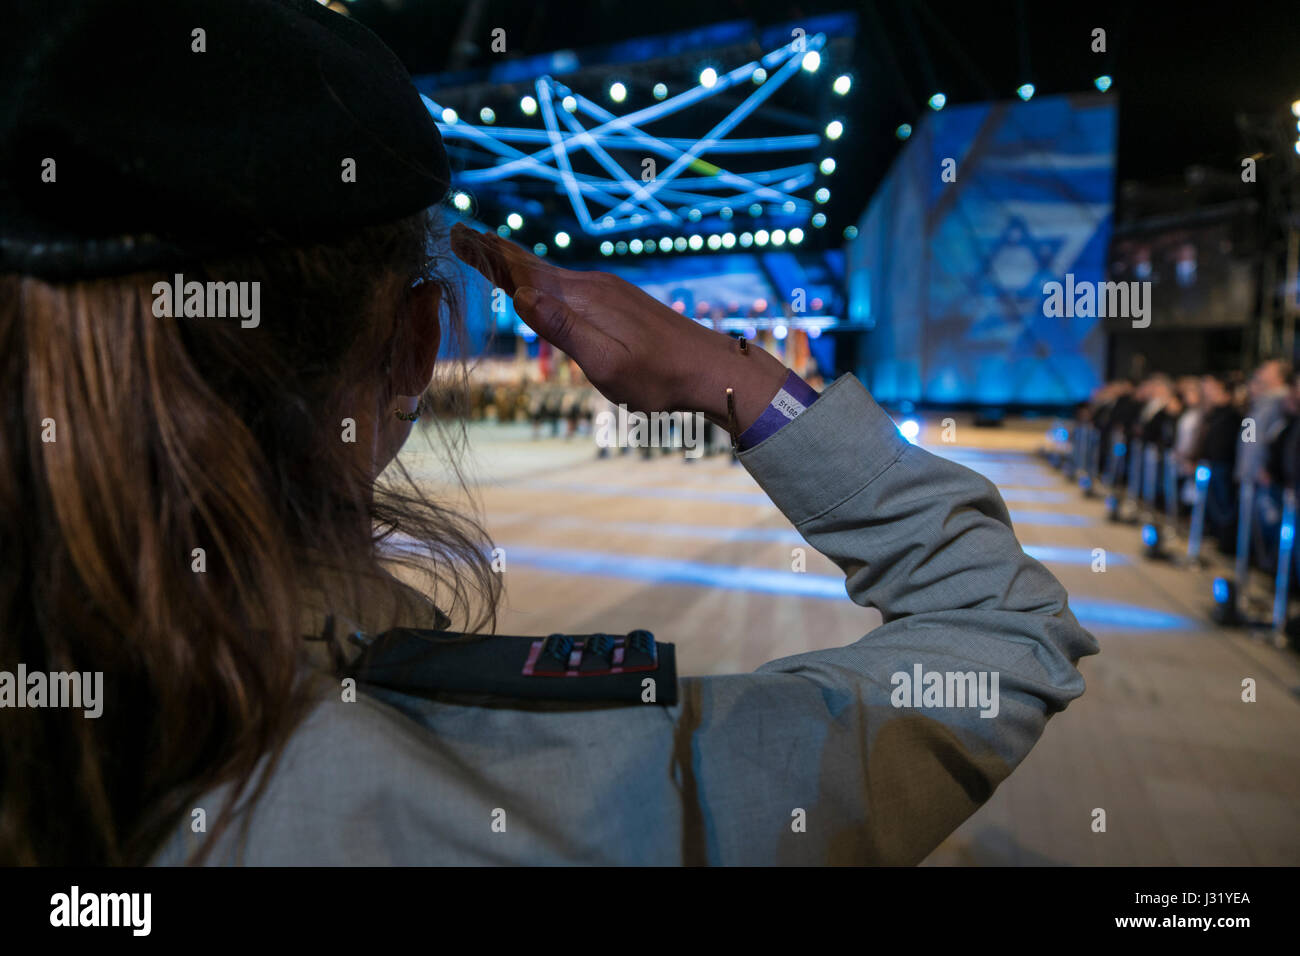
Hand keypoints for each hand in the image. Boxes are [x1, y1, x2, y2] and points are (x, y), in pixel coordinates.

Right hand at [450, 223, 787, 430]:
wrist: (711, 369)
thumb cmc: (659, 377)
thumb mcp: (606, 363)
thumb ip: (564, 330)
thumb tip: (519, 295)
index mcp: (582, 299)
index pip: (522, 271)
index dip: (488, 256)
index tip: (456, 234)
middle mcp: (592, 287)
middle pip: (532, 265)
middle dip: (494, 252)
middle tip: (461, 233)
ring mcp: (607, 292)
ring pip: (550, 274)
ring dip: (515, 263)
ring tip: (488, 251)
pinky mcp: (618, 302)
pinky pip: (568, 284)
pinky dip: (541, 277)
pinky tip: (539, 284)